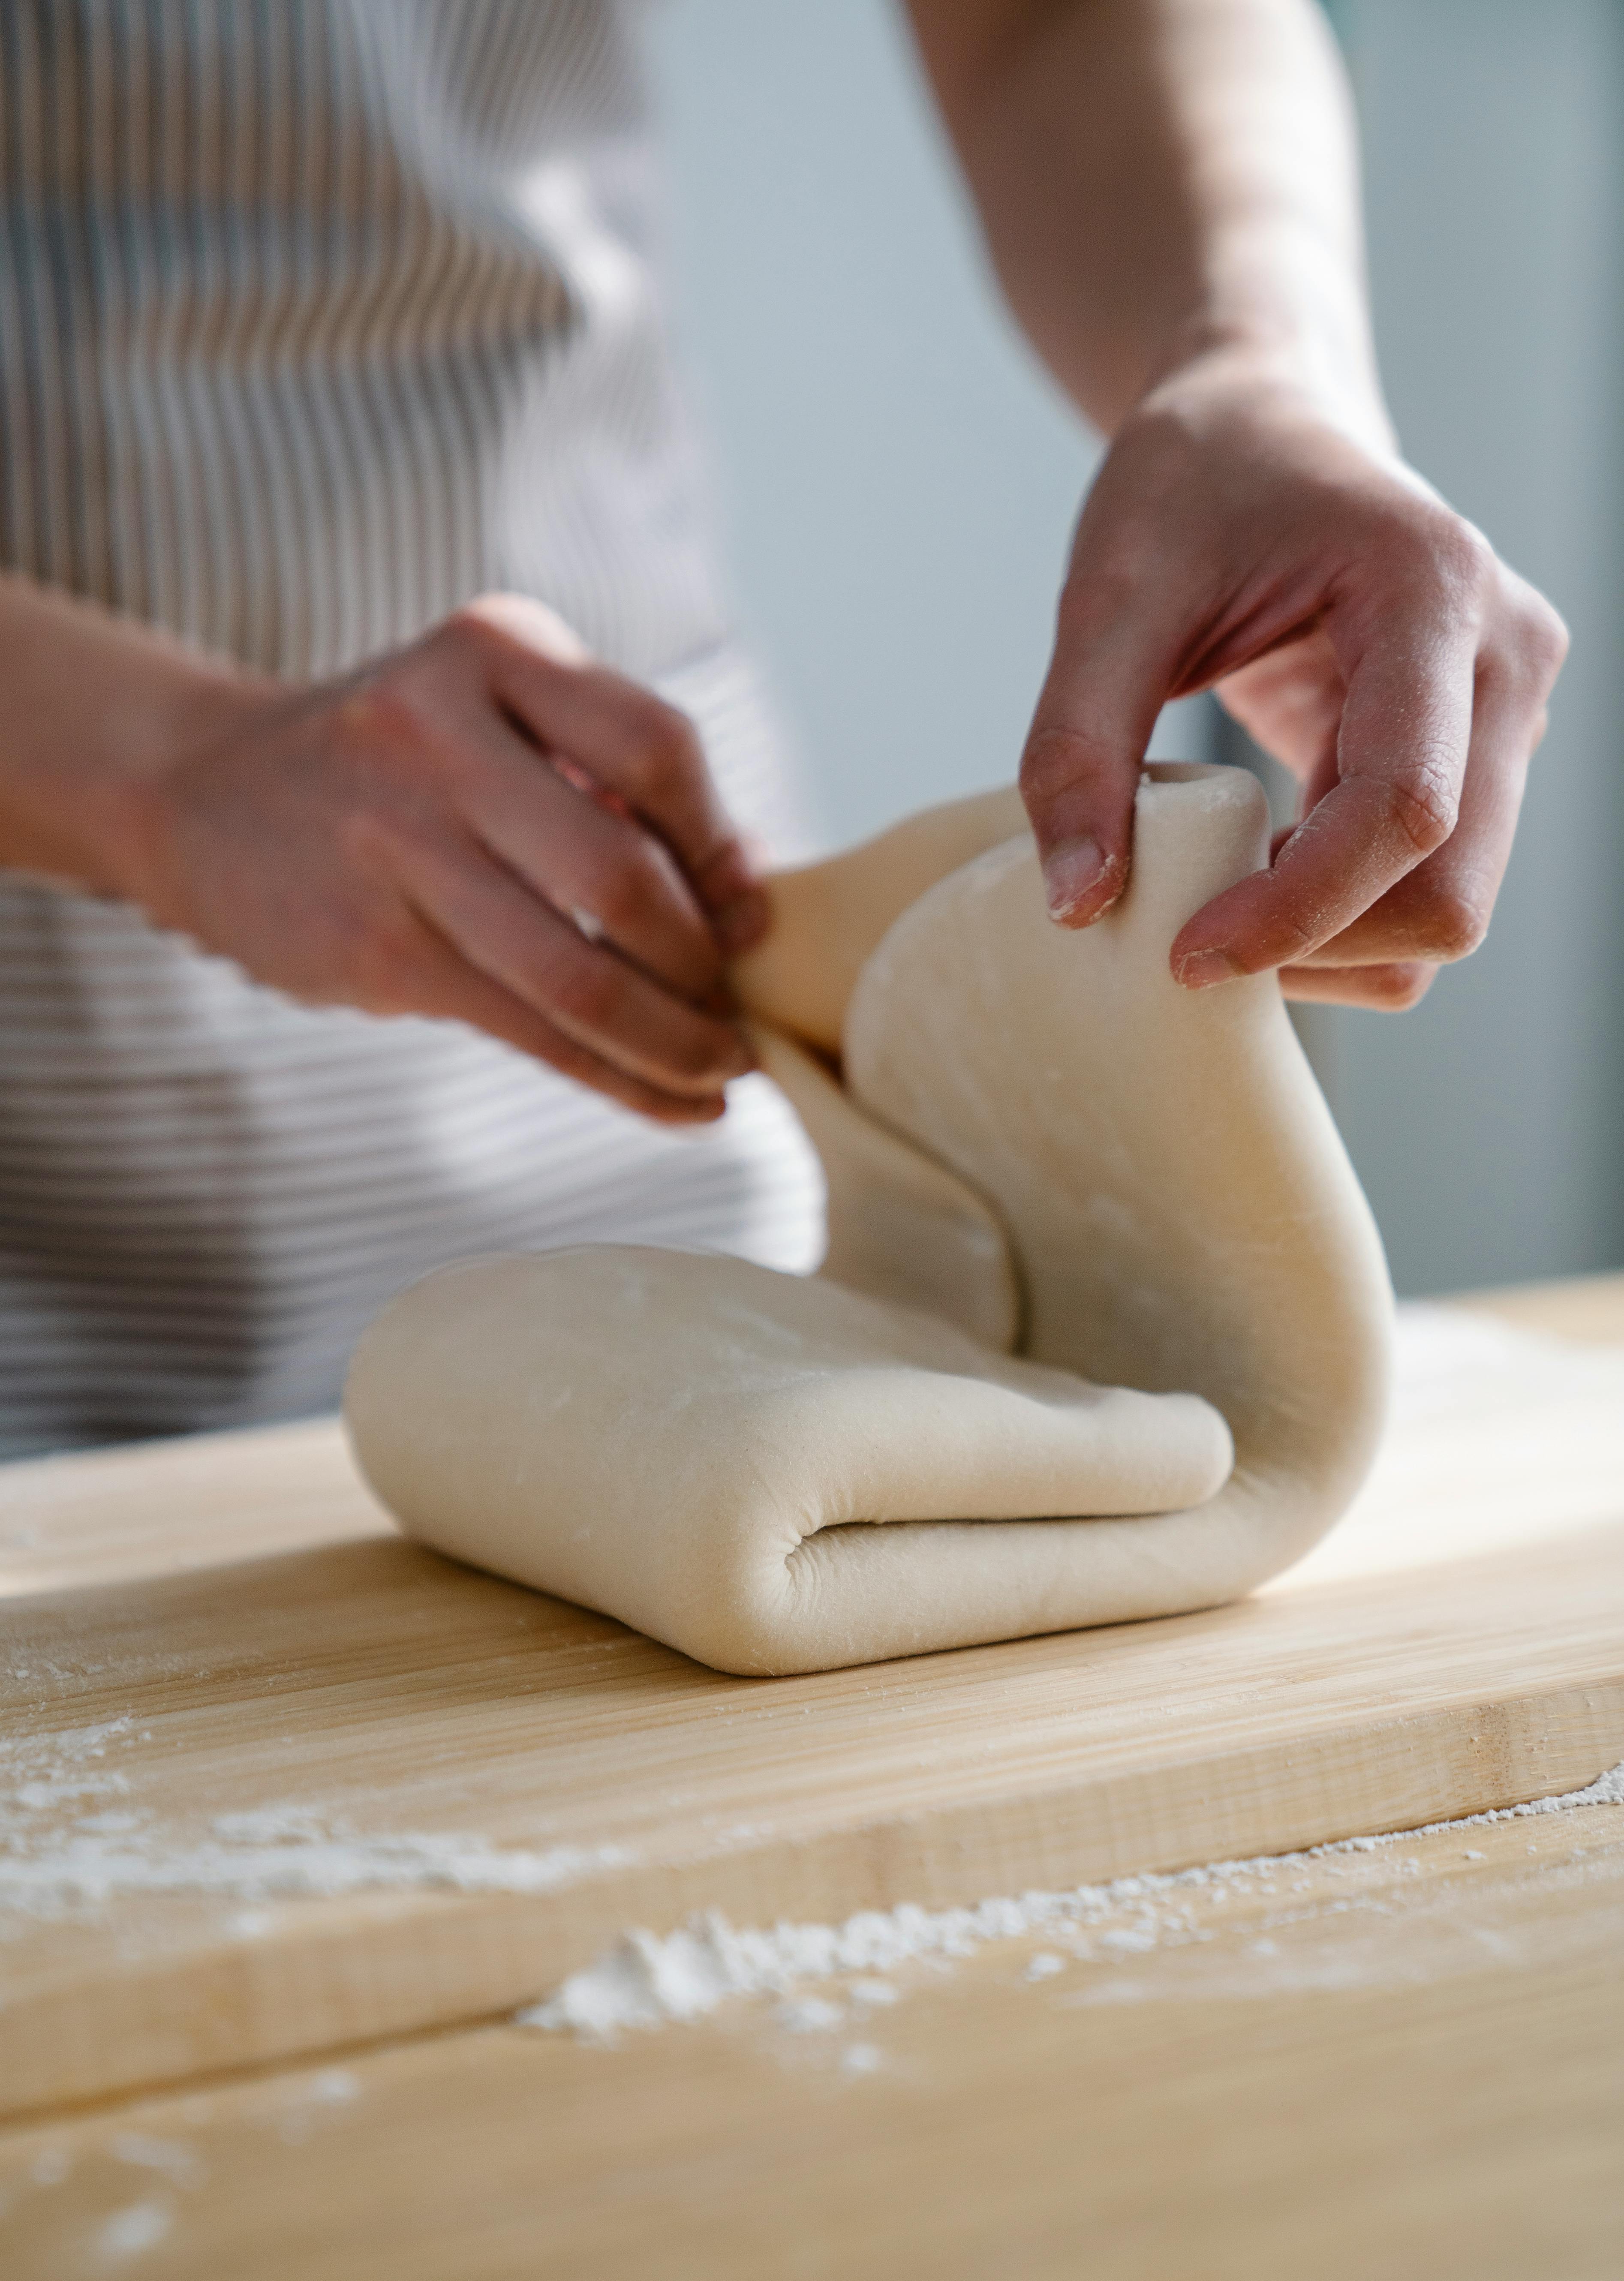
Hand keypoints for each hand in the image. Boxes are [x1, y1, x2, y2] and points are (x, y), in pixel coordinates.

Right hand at [122, 595, 768, 1121]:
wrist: (204, 795)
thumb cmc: (399, 765)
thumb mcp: (495, 716)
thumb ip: (612, 782)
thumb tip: (750, 901)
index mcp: (493, 650)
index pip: (656, 750)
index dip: (722, 849)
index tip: (752, 918)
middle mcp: (437, 733)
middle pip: (623, 876)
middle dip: (703, 965)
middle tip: (737, 1012)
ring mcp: (394, 843)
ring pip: (579, 975)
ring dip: (674, 1042)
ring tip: (721, 1073)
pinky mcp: (372, 947)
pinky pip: (530, 1031)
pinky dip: (619, 1078)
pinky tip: (674, 1102)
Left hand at [1019, 351, 1567, 1008]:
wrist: (1260, 424)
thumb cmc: (1193, 482)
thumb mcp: (1108, 593)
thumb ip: (1078, 745)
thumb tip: (1077, 904)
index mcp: (1431, 592)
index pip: (1404, 807)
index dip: (1299, 906)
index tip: (1186, 951)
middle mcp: (1503, 659)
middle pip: (1447, 891)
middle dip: (1319, 946)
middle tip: (1189, 942)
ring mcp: (1502, 714)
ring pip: (1444, 909)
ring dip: (1331, 947)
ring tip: (1217, 905)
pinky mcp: (1472, 757)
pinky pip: (1419, 887)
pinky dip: (1335, 920)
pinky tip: (1251, 878)